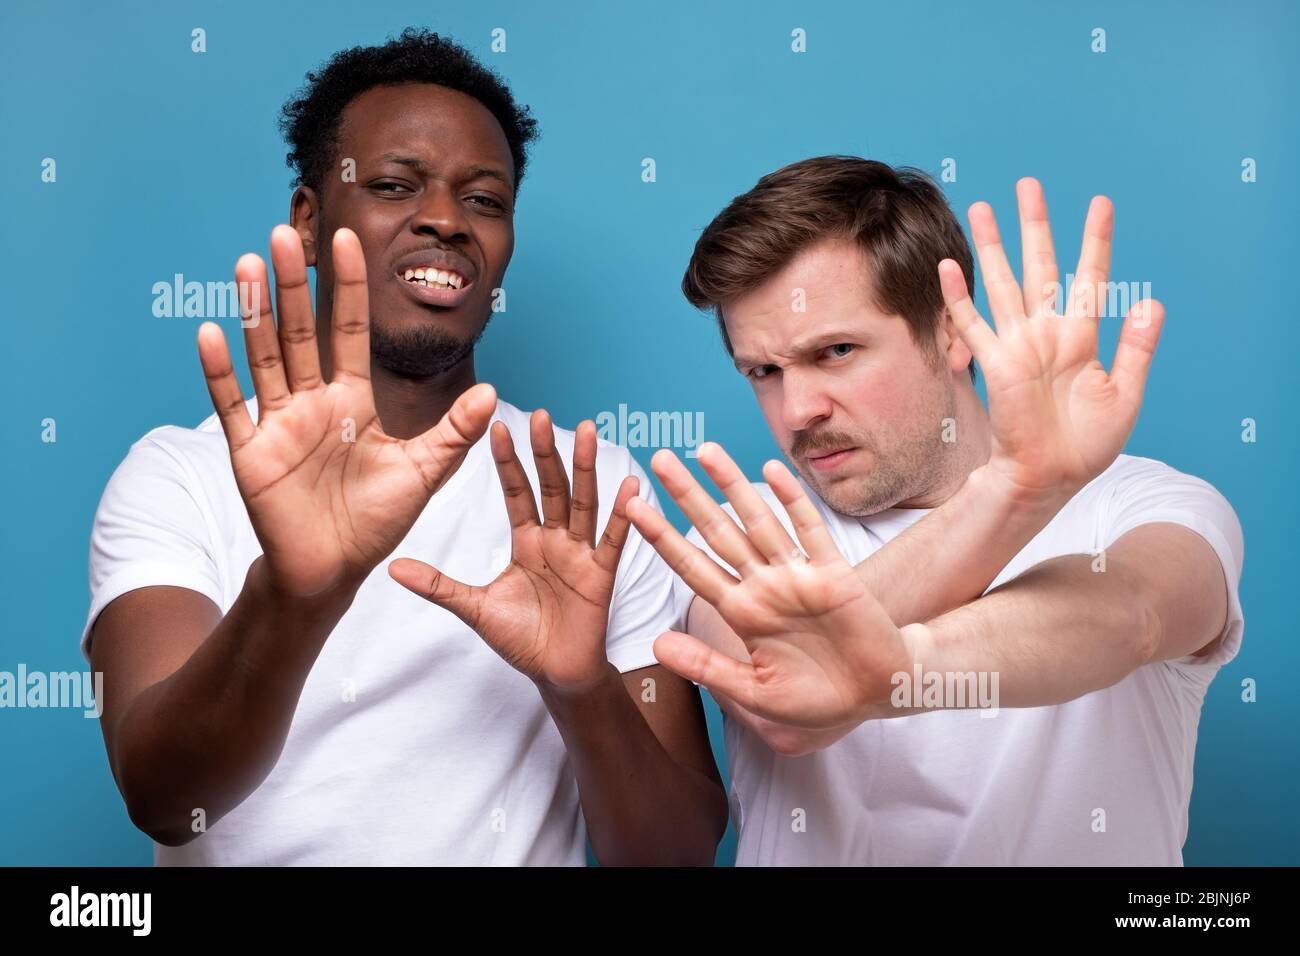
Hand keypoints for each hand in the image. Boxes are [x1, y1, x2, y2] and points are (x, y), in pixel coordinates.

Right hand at [197, 225, 496, 598]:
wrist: (333, 571)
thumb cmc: (375, 520)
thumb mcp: (423, 473)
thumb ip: (454, 433)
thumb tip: (491, 392)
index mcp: (352, 401)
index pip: (350, 332)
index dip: (350, 288)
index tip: (350, 239)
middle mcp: (312, 403)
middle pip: (302, 332)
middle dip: (295, 285)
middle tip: (284, 232)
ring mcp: (278, 424)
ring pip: (266, 358)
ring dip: (256, 313)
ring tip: (247, 264)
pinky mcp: (251, 454)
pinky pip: (233, 407)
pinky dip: (221, 373)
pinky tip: (211, 332)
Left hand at [389, 412, 639, 693]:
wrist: (555, 675)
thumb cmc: (521, 639)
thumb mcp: (474, 608)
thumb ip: (438, 585)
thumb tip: (392, 567)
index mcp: (526, 541)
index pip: (516, 492)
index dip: (508, 462)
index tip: (497, 426)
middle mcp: (555, 540)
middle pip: (551, 487)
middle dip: (546, 452)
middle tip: (542, 414)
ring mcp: (580, 554)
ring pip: (582, 503)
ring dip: (586, 468)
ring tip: (588, 431)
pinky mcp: (602, 575)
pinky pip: (614, 540)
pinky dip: (624, 515)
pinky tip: (631, 487)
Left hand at [626, 443, 912, 728]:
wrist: (879, 694)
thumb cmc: (817, 698)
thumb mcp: (754, 692)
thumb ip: (706, 666)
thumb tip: (656, 644)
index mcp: (741, 612)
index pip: (692, 566)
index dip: (661, 537)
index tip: (631, 508)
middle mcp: (764, 586)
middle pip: (717, 532)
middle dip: (687, 496)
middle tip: (659, 458)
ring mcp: (797, 575)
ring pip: (758, 521)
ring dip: (733, 485)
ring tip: (706, 450)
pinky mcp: (834, 573)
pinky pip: (809, 531)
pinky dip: (792, 501)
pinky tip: (772, 470)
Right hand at [941, 179, 1164, 503]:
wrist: (1050, 475)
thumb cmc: (1087, 443)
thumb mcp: (1125, 394)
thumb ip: (1138, 347)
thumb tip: (1151, 301)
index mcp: (1083, 337)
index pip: (1090, 277)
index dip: (1096, 240)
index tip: (1101, 203)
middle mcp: (1047, 332)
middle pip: (1039, 266)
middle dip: (1034, 225)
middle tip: (1028, 184)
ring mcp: (1018, 344)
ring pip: (1003, 283)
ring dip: (993, 245)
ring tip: (981, 207)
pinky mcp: (994, 363)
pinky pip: (973, 323)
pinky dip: (959, 295)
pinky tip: (950, 266)